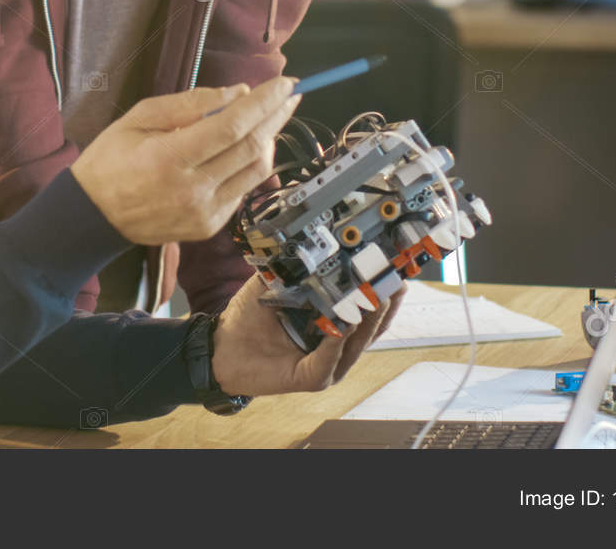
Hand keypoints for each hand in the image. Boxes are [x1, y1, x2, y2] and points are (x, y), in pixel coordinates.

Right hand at [71, 77, 300, 245]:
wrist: (93, 216)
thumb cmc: (111, 160)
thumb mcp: (140, 117)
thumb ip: (190, 104)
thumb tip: (237, 93)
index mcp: (170, 158)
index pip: (232, 126)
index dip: (264, 102)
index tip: (284, 83)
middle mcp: (192, 189)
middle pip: (252, 147)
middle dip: (276, 115)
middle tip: (290, 94)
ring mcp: (204, 212)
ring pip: (257, 171)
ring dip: (270, 139)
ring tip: (270, 117)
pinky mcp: (209, 226)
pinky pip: (244, 189)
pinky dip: (252, 163)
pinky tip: (247, 146)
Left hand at [209, 276, 403, 395]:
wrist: (221, 348)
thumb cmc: (249, 319)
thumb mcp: (275, 283)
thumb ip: (294, 265)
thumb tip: (312, 236)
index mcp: (334, 325)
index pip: (369, 310)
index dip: (384, 290)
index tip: (394, 269)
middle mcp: (337, 347)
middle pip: (372, 326)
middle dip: (385, 301)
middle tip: (395, 278)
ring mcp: (328, 365)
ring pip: (357, 343)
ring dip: (368, 319)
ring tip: (377, 296)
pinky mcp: (312, 378)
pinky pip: (330, 360)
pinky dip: (338, 342)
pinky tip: (344, 325)